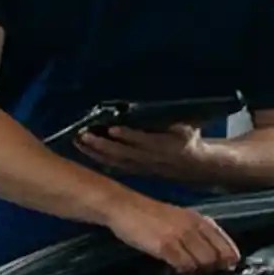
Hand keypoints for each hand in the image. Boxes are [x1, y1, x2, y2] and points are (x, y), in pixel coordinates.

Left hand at [75, 124, 210, 181]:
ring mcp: (140, 166)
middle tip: (85, 134)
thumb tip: (164, 104)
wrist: (194, 166)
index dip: (128, 136)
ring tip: (79, 141)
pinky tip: (85, 151)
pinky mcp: (135, 170)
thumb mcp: (188, 126)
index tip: (113, 128)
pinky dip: (98, 158)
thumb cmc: (189, 139)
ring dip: (95, 152)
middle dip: (102, 144)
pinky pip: (114, 166)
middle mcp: (149, 158)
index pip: (142, 141)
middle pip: (121, 153)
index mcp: (163, 145)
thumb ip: (175, 118)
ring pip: (114, 161)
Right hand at [105, 192, 239, 274]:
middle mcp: (193, 226)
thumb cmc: (149, 214)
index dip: (230, 257)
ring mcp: (180, 235)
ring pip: (204, 262)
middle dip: (215, 269)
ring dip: (200, 273)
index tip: (230, 268)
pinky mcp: (165, 245)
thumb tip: (210, 252)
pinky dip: (185, 272)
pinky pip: (184, 265)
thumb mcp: (178, 217)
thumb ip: (194, 231)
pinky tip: (179, 273)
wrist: (125, 207)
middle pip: (217, 255)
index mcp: (197, 218)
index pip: (224, 241)